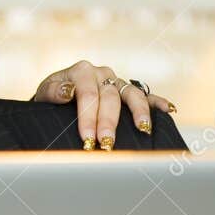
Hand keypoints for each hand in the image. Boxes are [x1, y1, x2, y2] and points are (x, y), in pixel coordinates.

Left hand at [33, 61, 174, 150]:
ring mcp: (117, 82)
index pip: (88, 94)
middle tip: (107, 143)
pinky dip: (157, 102)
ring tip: (142, 128)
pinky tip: (169, 110)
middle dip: (108, 122)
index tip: (88, 139)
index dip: (88, 117)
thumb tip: (66, 92)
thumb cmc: (52, 95)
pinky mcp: (128, 91)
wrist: (57, 94)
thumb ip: (53, 91)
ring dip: (138, 112)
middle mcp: (102, 73)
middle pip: (110, 97)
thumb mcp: (45, 92)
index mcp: (82, 71)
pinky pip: (146, 95)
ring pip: (132, 94)